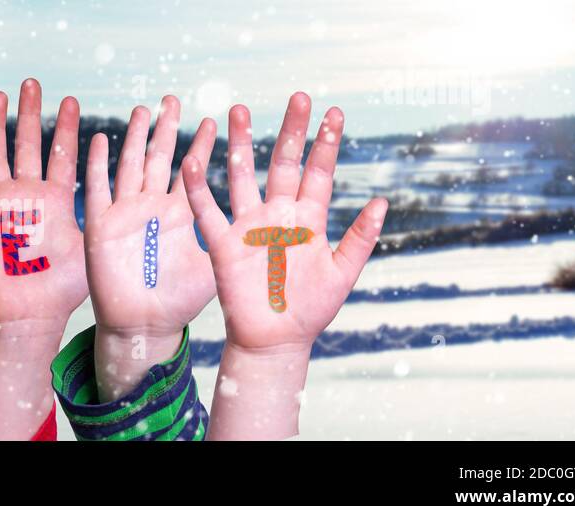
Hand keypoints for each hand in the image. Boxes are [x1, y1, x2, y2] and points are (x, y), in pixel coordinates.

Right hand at [0, 79, 86, 323]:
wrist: (27, 315)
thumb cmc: (62, 290)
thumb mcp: (91, 247)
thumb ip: (103, 217)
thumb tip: (135, 197)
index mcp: (56, 199)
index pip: (62, 154)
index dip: (65, 128)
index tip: (71, 100)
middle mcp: (28, 195)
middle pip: (28, 144)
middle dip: (31, 113)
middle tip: (34, 83)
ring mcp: (0, 203)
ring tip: (0, 95)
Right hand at [85, 96, 217, 339]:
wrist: (142, 327)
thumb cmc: (178, 304)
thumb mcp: (215, 267)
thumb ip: (237, 242)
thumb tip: (277, 231)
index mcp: (180, 213)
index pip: (191, 170)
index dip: (202, 145)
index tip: (215, 118)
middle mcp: (152, 207)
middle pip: (159, 158)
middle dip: (166, 129)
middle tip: (173, 99)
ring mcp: (125, 213)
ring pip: (129, 166)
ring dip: (134, 138)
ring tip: (143, 110)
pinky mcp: (102, 226)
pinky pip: (99, 189)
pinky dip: (98, 165)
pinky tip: (102, 140)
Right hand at [185, 93, 388, 351]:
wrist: (275, 341)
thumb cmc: (311, 310)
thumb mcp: (342, 273)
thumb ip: (360, 238)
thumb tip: (382, 202)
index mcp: (309, 220)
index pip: (319, 172)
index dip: (327, 143)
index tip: (335, 113)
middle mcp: (279, 215)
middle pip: (283, 163)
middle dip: (290, 130)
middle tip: (297, 97)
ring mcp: (250, 226)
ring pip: (242, 175)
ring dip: (240, 144)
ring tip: (237, 111)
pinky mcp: (225, 244)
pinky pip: (208, 212)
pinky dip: (198, 189)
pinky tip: (192, 162)